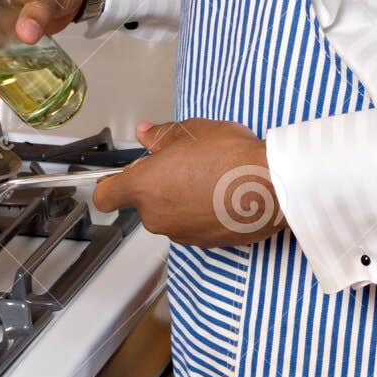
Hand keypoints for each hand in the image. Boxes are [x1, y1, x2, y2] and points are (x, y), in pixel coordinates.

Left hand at [93, 118, 285, 246]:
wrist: (270, 185)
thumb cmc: (229, 155)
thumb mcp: (191, 132)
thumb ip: (161, 136)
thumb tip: (146, 134)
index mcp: (145, 186)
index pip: (105, 195)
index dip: (109, 185)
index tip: (117, 178)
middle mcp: (157, 216)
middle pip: (144, 203)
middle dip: (159, 186)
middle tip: (185, 164)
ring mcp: (182, 234)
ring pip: (171, 215)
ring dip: (181, 200)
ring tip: (209, 178)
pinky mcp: (206, 244)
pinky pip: (194, 226)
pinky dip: (202, 214)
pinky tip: (223, 195)